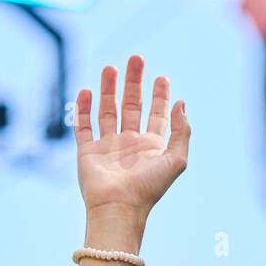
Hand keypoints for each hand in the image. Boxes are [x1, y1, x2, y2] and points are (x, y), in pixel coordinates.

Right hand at [74, 55, 189, 219]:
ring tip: (111, 67)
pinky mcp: (88, 153)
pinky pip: (83, 126)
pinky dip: (83, 108)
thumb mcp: (175, 160)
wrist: (119, 207)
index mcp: (151, 148)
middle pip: (131, 106)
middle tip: (136, 58)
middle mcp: (130, 145)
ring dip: (109, 88)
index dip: (160, 96)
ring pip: (107, 111)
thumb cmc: (148, 188)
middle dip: (134, 82)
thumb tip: (182, 104)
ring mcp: (108, 147)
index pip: (157, 115)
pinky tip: (86, 91)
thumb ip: (182, 132)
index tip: (161, 77)